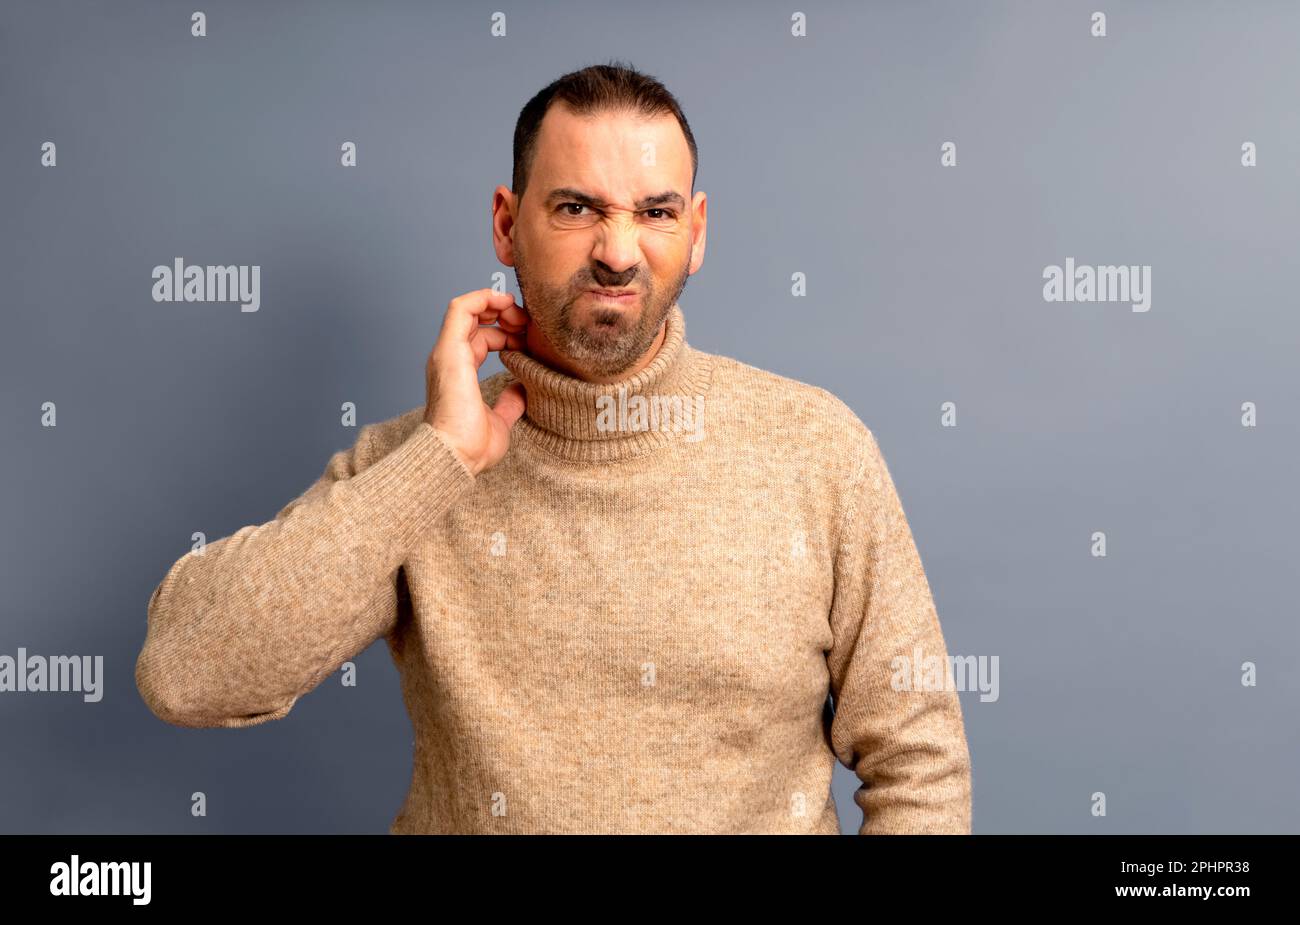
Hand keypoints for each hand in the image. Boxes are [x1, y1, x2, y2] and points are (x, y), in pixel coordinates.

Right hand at [423, 289, 528, 475]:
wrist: (455, 457)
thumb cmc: (471, 447)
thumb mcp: (500, 421)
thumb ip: (509, 403)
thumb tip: (522, 390)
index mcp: (460, 373)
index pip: (481, 339)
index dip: (507, 333)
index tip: (529, 340)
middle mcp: (450, 359)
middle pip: (475, 320)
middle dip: (505, 314)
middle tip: (529, 324)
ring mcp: (448, 353)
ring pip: (467, 309)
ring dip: (496, 304)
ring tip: (520, 314)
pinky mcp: (450, 351)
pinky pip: (460, 309)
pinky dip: (482, 297)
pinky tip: (504, 301)